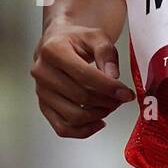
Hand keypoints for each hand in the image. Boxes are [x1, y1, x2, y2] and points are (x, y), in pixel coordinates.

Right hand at [31, 23, 134, 138]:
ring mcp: (40, 92)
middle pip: (79, 96)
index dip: (108, 87)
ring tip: (112, 106)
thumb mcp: (96, 36)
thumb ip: (107, 54)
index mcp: (54, 51)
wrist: (57, 42)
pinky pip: (61, 127)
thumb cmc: (77, 39)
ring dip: (97, 115)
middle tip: (122, 99)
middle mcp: (42, 72)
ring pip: (71, 115)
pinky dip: (82, 130)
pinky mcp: (43, 106)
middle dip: (106, 101)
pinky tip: (99, 122)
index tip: (126, 93)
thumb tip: (113, 76)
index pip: (84, 75)